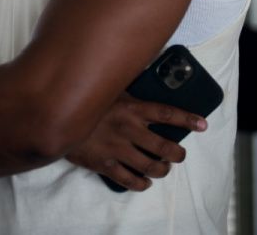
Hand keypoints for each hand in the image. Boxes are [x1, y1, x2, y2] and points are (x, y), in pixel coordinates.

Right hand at [66, 94, 204, 191]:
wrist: (53, 117)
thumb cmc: (81, 98)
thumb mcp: (106, 88)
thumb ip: (124, 88)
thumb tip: (137, 72)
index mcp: (131, 108)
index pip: (167, 113)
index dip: (187, 119)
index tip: (202, 124)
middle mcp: (128, 130)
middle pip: (165, 147)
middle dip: (177, 154)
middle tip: (179, 155)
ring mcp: (117, 149)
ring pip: (151, 167)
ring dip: (162, 170)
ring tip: (163, 169)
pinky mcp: (104, 164)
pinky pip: (129, 180)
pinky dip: (141, 184)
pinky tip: (144, 182)